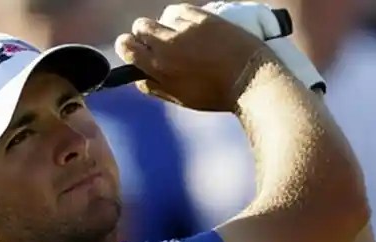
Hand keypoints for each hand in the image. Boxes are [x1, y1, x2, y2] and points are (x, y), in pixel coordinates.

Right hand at [114, 3, 275, 111]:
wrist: (249, 78)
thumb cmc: (214, 93)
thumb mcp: (179, 99)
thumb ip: (154, 87)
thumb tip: (139, 78)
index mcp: (158, 68)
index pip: (126, 46)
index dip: (127, 45)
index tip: (133, 47)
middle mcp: (167, 46)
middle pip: (140, 27)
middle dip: (145, 33)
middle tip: (158, 41)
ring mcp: (185, 29)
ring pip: (162, 17)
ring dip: (166, 24)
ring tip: (180, 34)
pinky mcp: (203, 18)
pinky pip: (179, 9)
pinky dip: (180, 16)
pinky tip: (188, 24)